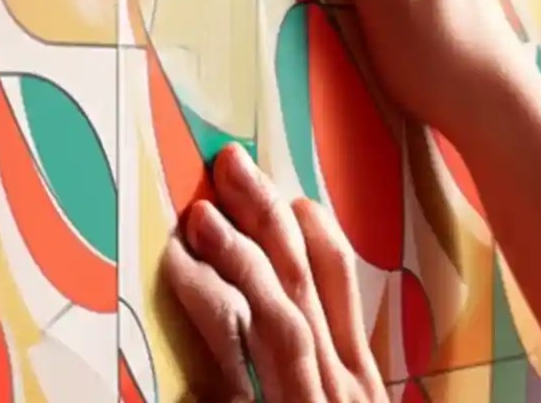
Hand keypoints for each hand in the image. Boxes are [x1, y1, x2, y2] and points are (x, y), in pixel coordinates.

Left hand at [163, 145, 387, 402]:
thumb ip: (306, 374)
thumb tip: (263, 314)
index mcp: (358, 381)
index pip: (341, 282)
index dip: (312, 228)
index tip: (287, 192)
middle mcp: (343, 384)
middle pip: (307, 278)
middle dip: (268, 213)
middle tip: (231, 162)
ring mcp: (310, 399)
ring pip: (281, 306)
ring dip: (240, 248)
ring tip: (202, 210)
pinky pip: (238, 348)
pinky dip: (212, 299)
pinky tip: (182, 267)